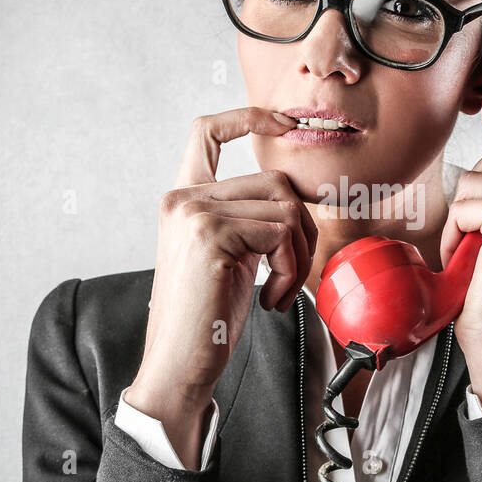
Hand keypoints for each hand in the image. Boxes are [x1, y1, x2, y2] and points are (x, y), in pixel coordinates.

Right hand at [127, 107, 314, 461]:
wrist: (179, 365)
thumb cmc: (208, 319)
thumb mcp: (228, 256)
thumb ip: (246, 219)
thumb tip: (295, 200)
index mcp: (183, 200)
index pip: (207, 131)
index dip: (248, 116)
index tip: (285, 121)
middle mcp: (183, 198)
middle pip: (275, 181)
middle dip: (301, 229)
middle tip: (290, 275)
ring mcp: (194, 212)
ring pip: (285, 206)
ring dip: (298, 254)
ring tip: (280, 290)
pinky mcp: (211, 233)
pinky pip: (282, 235)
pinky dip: (291, 271)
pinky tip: (272, 300)